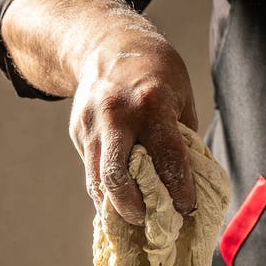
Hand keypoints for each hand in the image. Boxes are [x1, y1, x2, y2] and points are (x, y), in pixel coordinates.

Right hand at [70, 32, 197, 224]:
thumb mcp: (180, 96)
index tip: (187, 209)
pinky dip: (106, 191)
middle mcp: (116, 116)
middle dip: (134, 208)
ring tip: (135, 218)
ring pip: (98, 181)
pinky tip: (120, 202)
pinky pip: (92, 171)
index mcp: (150, 105)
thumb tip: (187, 183)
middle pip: (117, 177)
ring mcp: (91, 126)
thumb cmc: (155, 71)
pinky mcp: (78, 133)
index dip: (178, 192)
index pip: (166, 160)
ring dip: (117, 206)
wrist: (106, 44)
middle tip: (150, 221)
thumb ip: (182, 138)